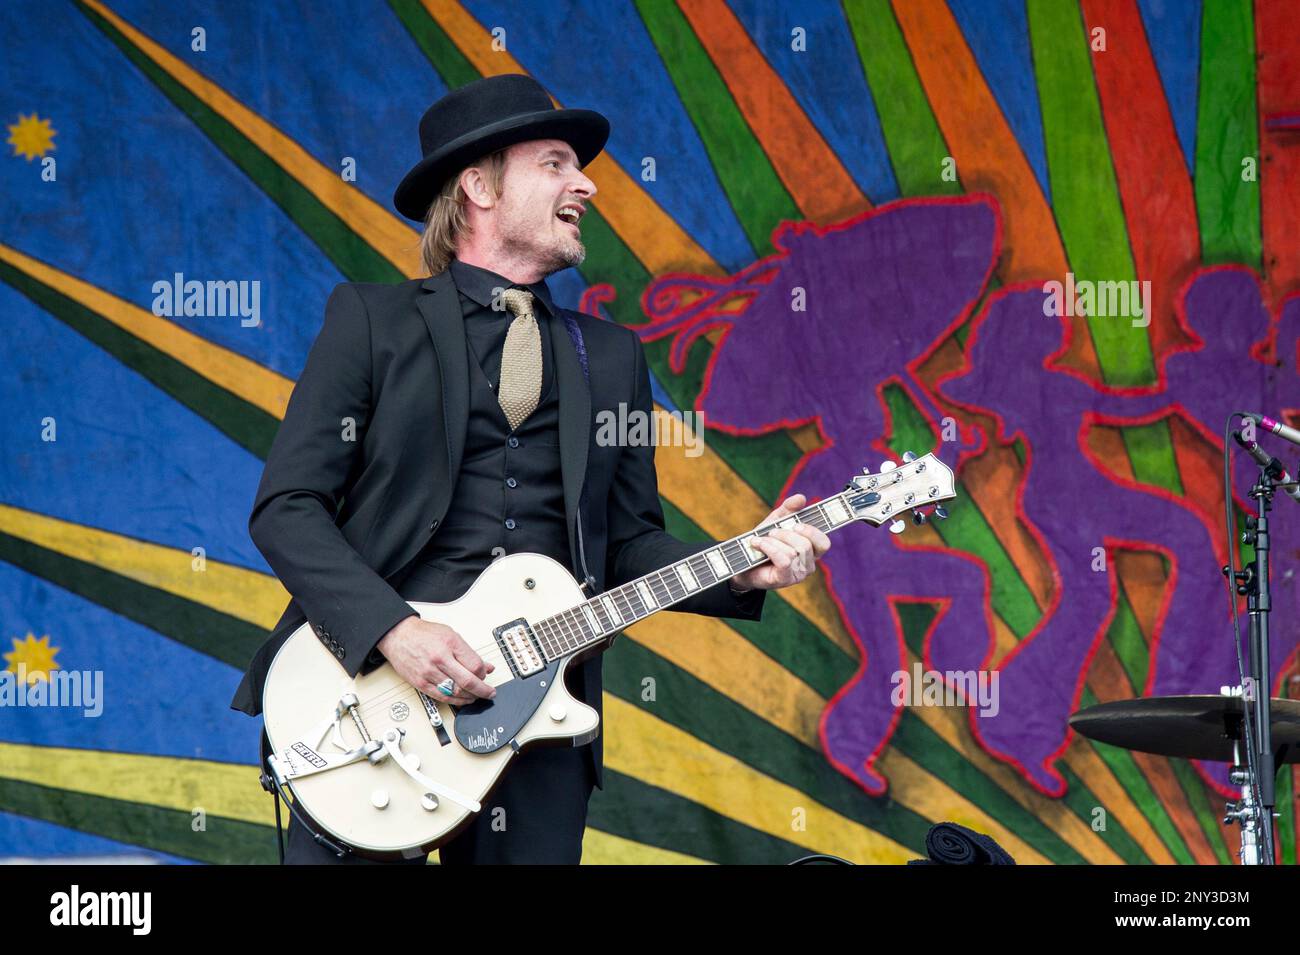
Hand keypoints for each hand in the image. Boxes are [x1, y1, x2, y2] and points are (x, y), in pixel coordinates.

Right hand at [376, 616, 495, 705]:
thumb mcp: (451, 635)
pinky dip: (456, 701)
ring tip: (477, 696)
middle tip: (489, 693)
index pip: (474, 665)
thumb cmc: (424, 634)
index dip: (484, 674)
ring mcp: (429, 673)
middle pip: (467, 681)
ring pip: (456, 692)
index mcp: (449, 644)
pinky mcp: (421, 683)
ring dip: (470, 697)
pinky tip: (463, 700)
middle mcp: (439, 659)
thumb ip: (469, 653)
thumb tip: (486, 667)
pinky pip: (442, 697)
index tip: (486, 675)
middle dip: (483, 690)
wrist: (399, 636)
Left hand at [730, 493, 830, 592]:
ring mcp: (798, 574)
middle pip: (806, 545)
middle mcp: (809, 564)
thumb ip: (789, 509)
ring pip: (794, 552)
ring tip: (760, 540)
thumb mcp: (776, 521)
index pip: (823, 542)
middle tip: (772, 532)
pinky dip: (769, 548)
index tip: (797, 523)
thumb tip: (801, 498)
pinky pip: (784, 561)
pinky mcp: (785, 579)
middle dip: (786, 534)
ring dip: (773, 541)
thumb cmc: (764, 542)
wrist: (743, 561)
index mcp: (812, 550)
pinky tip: (758, 544)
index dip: (813, 531)